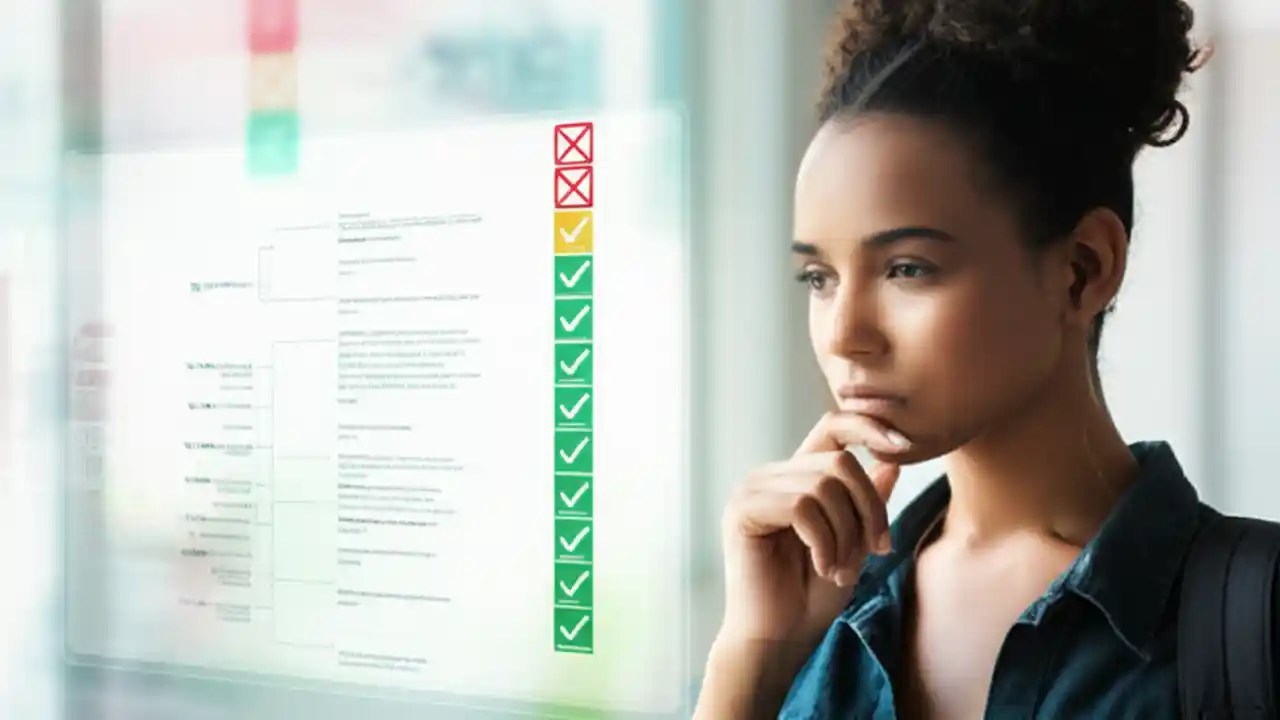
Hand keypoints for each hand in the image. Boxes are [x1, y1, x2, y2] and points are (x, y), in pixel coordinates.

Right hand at [717, 411, 910, 644]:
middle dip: (869, 510)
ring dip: (846, 534)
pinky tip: (822, 569)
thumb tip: (892, 461)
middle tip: (874, 552)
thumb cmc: (811, 599)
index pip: (832, 427)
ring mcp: (752, 490)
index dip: (869, 427)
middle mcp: (769, 477)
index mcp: (794, 478)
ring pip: (824, 486)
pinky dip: (824, 542)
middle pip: (839, 462)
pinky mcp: (743, 510)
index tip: (905, 446)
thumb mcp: (854, 544)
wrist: (778, 641)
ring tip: (840, 570)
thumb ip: (866, 503)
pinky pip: (802, 507)